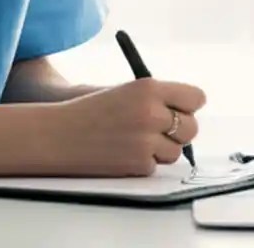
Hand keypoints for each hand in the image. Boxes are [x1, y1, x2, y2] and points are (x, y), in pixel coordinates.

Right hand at [44, 78, 206, 176]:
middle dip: (179, 132)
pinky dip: (142, 163)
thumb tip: (188, 114)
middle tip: (160, 132)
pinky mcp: (139, 163)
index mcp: (149, 88)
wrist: (58, 134)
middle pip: (191, 127)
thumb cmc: (91, 112)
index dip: (188, 106)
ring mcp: (146, 140)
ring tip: (134, 142)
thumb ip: (158, 100)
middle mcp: (151, 112)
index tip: (180, 110)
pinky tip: (122, 153)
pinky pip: (155, 166)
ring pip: (176, 151)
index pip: (196, 97)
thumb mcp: (127, 92)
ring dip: (160, 150)